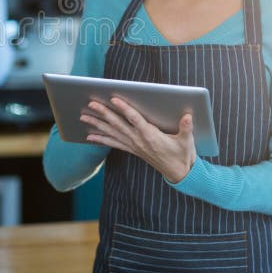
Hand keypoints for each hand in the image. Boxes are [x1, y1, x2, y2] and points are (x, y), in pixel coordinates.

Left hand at [80, 96, 196, 183]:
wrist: (179, 173)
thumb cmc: (182, 154)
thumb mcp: (187, 141)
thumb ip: (186, 127)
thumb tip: (187, 115)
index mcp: (150, 135)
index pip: (134, 119)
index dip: (124, 108)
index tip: (113, 99)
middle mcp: (138, 140)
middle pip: (118, 124)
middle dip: (103, 113)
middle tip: (90, 103)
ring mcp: (134, 145)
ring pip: (112, 133)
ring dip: (97, 124)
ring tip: (83, 117)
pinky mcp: (132, 150)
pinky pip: (113, 143)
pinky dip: (100, 139)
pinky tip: (89, 136)